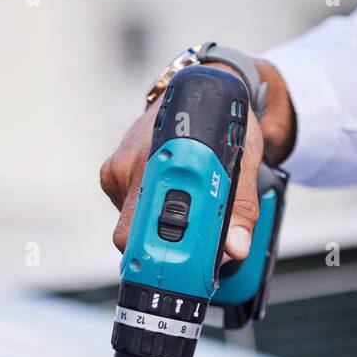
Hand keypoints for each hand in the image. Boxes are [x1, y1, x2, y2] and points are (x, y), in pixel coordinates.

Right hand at [99, 59, 294, 262]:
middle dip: (159, 250)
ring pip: (128, 227)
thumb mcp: (245, 162)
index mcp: (163, 158)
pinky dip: (147, 216)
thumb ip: (241, 206)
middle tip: (191, 250)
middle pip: (131, 235)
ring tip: (185, 211)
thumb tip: (234, 247)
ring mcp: (117, 170)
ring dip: (156, 231)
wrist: (203, 90)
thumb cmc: (224, 124)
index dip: (165, 252)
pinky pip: (125, 214)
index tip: (183, 267)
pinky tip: (166, 196)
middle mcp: (132, 163)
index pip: (150, 223)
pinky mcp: (111, 176)